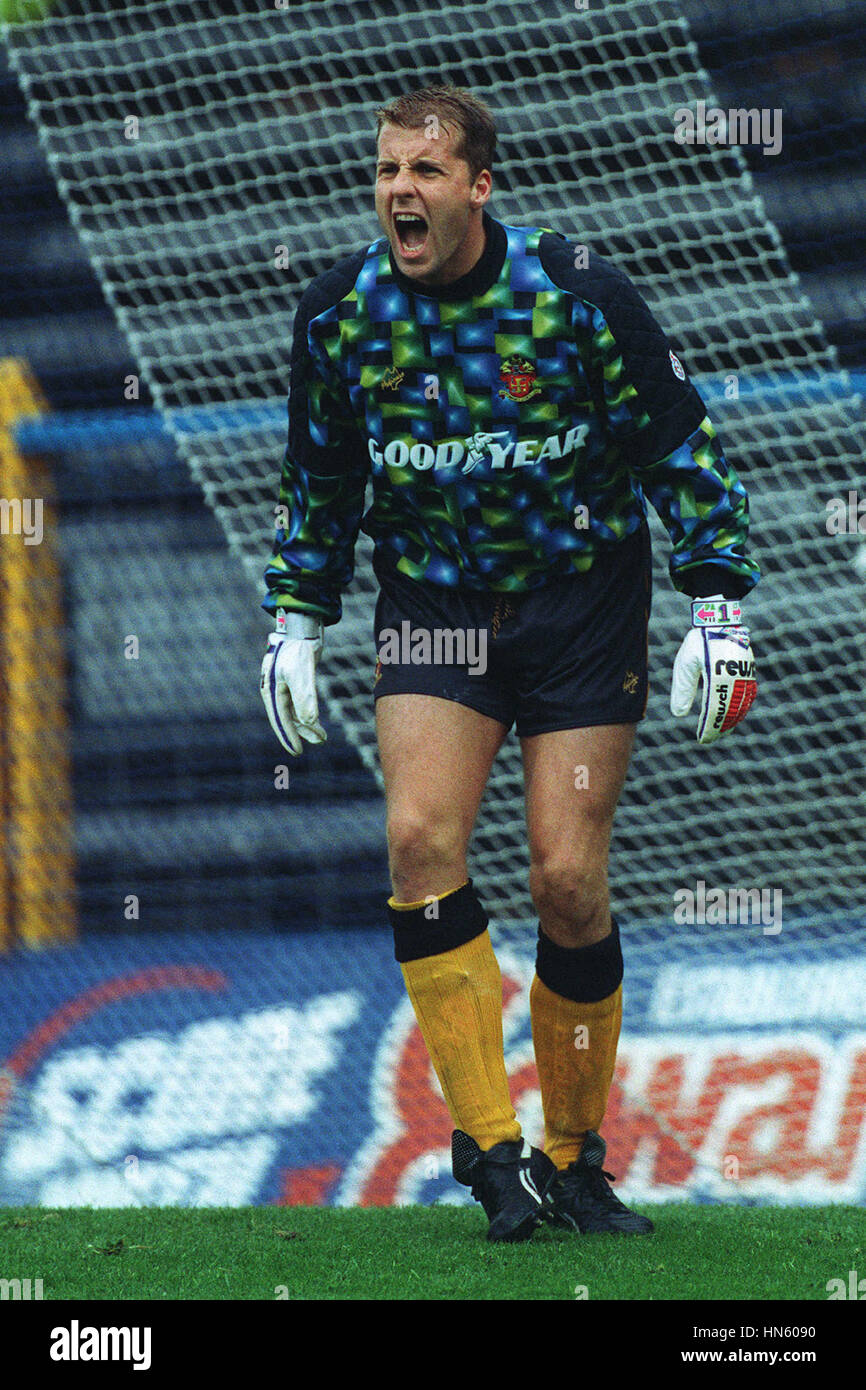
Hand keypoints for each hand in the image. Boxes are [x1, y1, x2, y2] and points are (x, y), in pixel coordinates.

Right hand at [260, 611, 325, 754]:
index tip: (298, 751)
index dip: (289, 736)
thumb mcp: (301, 675)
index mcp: (272, 690)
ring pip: (295, 711)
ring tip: (322, 736)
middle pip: (288, 717)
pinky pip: (300, 702)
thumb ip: (305, 699)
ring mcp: (284, 684)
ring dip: (308, 724)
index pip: (280, 719)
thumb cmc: (298, 649)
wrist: (303, 626)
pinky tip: (316, 720)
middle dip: (302, 732)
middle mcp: (276, 689)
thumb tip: (309, 722)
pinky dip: (308, 712)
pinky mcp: (295, 679)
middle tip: (319, 742)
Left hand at [670, 595, 755, 743]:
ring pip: (741, 704)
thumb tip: (679, 714)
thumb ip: (683, 689)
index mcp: (717, 677)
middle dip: (719, 727)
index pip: (714, 710)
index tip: (702, 739)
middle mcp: (734, 678)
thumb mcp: (685, 664)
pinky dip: (742, 707)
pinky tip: (735, 715)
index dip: (709, 727)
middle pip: (729, 711)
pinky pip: (748, 694)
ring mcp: (744, 674)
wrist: (719, 620)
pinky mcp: (748, 670)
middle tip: (709, 739)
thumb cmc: (698, 642)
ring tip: (722, 731)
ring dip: (732, 720)